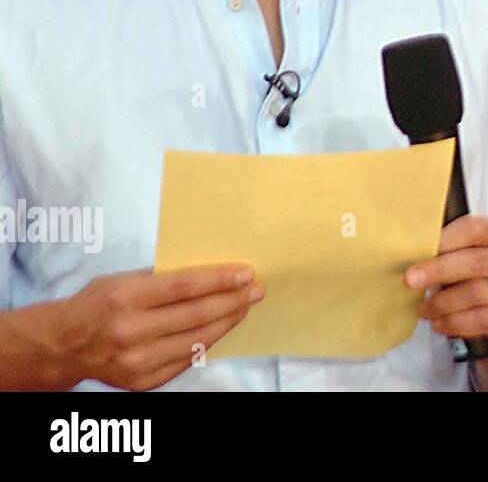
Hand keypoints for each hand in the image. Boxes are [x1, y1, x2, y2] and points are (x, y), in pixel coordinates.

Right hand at [56, 264, 263, 390]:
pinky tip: (221, 328)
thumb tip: (213, 274)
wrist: (63, 345)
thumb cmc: (98, 303)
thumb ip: (163, 280)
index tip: (246, 273)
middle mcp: (130, 331)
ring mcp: (136, 361)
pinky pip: (186, 360)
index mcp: (125, 298)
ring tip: (245, 306)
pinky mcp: (142, 382)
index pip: (185, 287)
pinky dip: (207, 342)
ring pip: (197, 341)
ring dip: (227, 322)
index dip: (220, 280)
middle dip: (233, 300)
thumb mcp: (123, 280)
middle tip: (256, 289)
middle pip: (197, 315)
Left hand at [405, 215, 487, 361]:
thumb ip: (451, 249)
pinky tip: (439, 323)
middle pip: (475, 261)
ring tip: (424, 309)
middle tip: (409, 281)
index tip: (416, 252)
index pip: (475, 228)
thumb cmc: (485, 279)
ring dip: (442, 302)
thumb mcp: (473, 256)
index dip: (444, 240)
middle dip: (438, 270)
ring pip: (476, 293)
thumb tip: (411, 249)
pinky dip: (454, 322)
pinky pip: (482, 320)